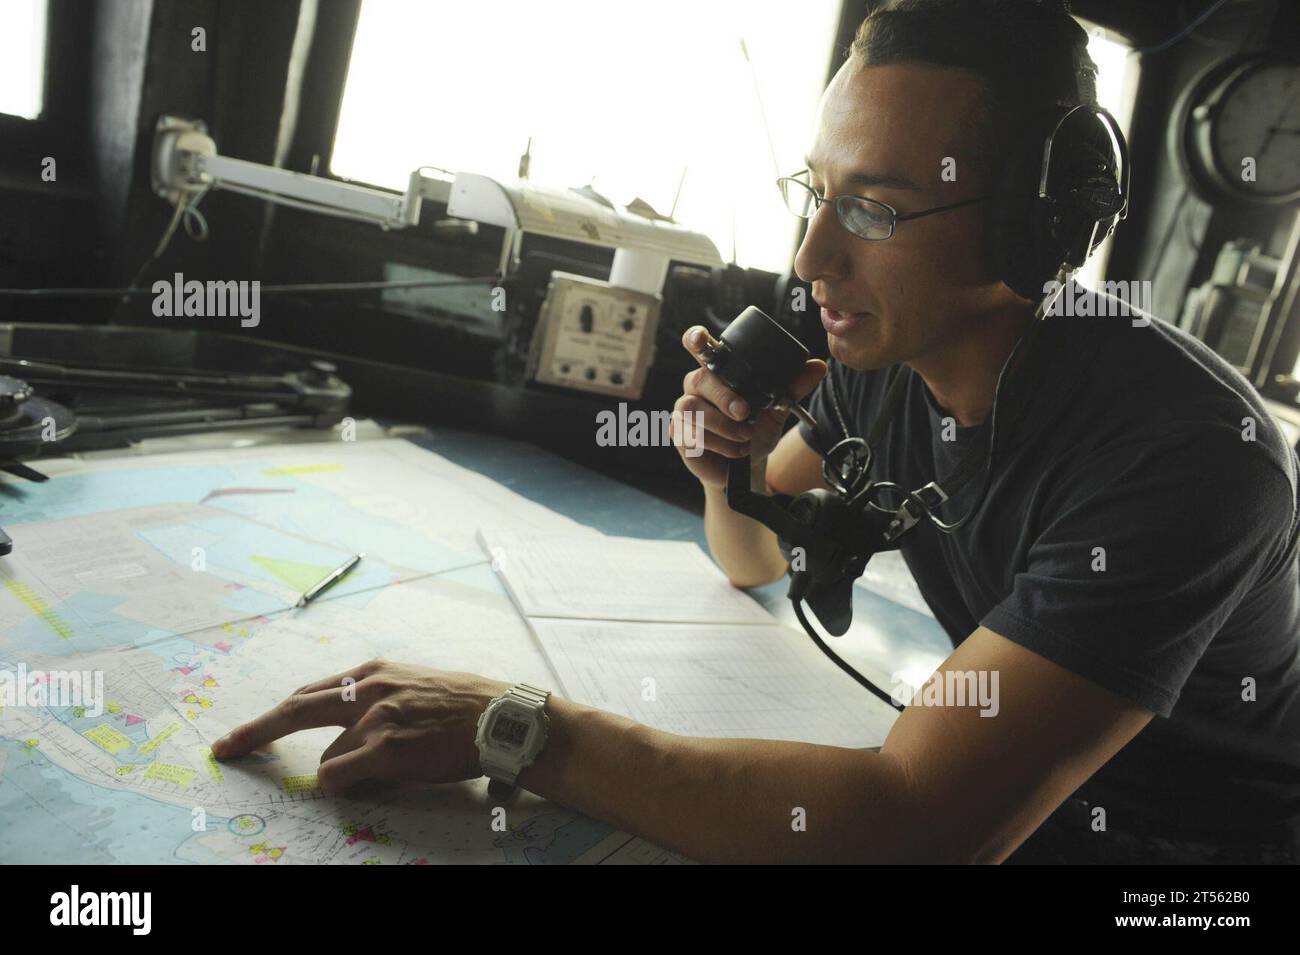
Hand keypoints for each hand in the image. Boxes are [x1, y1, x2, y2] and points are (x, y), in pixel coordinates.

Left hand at [210, 659, 508, 794]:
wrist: (501, 718)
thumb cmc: (465, 706)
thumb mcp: (415, 684)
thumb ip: (378, 696)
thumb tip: (348, 723)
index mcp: (373, 672)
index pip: (310, 692)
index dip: (277, 713)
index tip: (249, 729)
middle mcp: (367, 689)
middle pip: (294, 709)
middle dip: (256, 731)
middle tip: (226, 747)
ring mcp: (374, 717)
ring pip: (329, 756)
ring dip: (345, 772)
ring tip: (390, 771)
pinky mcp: (385, 748)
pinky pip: (339, 774)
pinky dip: (344, 785)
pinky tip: (368, 784)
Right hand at [671, 325, 826, 489]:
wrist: (747, 470)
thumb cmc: (755, 433)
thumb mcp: (777, 410)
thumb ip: (793, 388)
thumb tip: (819, 366)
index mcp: (716, 373)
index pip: (699, 348)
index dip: (696, 339)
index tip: (701, 337)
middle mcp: (696, 387)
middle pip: (699, 379)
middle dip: (724, 397)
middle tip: (745, 413)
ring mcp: (684, 411)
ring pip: (694, 410)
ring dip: (725, 427)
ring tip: (745, 438)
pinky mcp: (679, 435)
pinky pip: (693, 435)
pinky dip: (721, 446)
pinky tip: (734, 452)